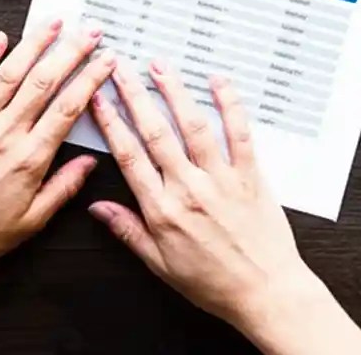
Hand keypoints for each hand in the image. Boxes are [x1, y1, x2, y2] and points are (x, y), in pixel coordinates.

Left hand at [0, 20, 116, 295]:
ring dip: (33, 44)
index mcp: (29, 159)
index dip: (90, 78)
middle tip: (89, 31)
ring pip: (9, 74)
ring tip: (53, 24)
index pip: (68, 107)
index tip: (106, 60)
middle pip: (43, 81)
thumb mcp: (32, 221)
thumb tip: (90, 163)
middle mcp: (3, 135)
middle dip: (70, 51)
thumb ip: (64, 188)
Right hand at [87, 60, 360, 354]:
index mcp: (162, 211)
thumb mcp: (160, 265)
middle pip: (155, 133)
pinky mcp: (250, 176)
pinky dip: (229, 105)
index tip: (97, 98)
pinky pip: (239, 134)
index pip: (128, 157)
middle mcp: (189, 190)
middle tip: (121, 67)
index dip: (110, 124)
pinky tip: (218, 82)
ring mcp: (221, 180)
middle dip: (134, 96)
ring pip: (193, 126)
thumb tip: (96, 208)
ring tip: (160, 66)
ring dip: (175, 92)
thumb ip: (128, 231)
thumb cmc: (213, 284)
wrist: (265, 293)